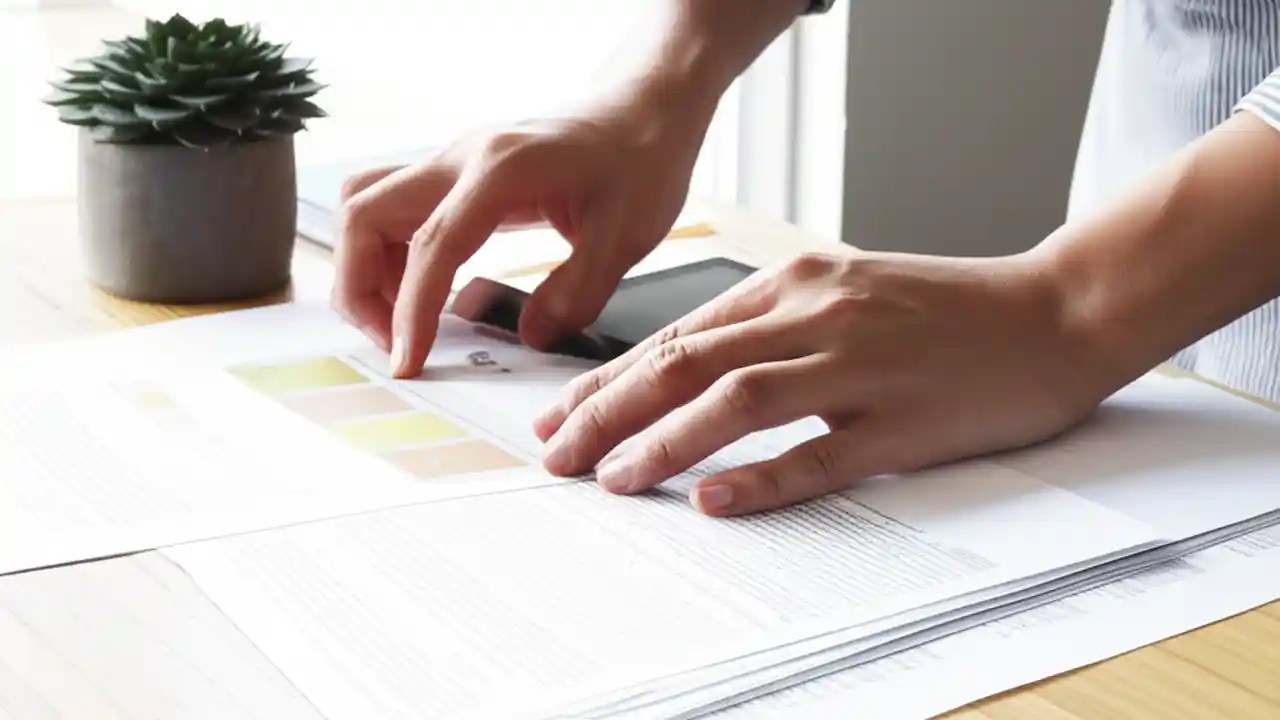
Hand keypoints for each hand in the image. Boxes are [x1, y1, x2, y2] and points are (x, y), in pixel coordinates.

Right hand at [331, 79, 713, 377]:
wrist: (645, 110)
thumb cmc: (641, 159)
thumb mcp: (628, 234)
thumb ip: (578, 291)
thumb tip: (530, 336)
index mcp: (501, 169)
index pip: (431, 245)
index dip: (411, 311)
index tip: (408, 361)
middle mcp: (461, 157)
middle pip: (364, 214)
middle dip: (361, 288)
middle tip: (395, 343)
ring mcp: (453, 162)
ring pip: (367, 209)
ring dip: (368, 270)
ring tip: (407, 322)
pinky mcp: (456, 176)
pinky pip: (395, 212)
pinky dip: (391, 257)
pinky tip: (430, 293)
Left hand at [533, 250, 1116, 515]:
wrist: (1056, 309)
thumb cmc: (946, 309)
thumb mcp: (847, 290)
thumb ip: (772, 321)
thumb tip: (690, 366)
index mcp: (798, 281)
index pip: (680, 334)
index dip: (611, 377)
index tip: (563, 412)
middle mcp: (818, 313)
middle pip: (688, 362)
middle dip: (609, 409)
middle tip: (557, 451)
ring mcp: (860, 365)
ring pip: (738, 400)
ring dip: (665, 441)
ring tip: (613, 478)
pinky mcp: (904, 419)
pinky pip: (820, 453)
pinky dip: (761, 478)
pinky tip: (713, 500)